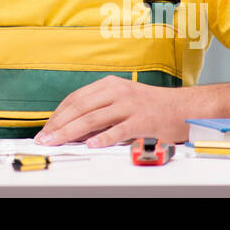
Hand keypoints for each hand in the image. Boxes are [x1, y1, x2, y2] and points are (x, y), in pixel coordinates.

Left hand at [33, 75, 187, 147]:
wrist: (184, 107)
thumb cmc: (151, 106)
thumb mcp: (122, 100)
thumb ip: (100, 110)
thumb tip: (74, 128)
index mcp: (109, 85)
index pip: (76, 99)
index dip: (58, 114)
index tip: (47, 128)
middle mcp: (117, 92)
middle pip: (80, 108)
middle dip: (59, 125)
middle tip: (45, 138)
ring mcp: (130, 105)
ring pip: (93, 118)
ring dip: (71, 132)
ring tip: (58, 142)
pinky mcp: (142, 120)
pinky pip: (118, 130)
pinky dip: (103, 138)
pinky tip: (91, 145)